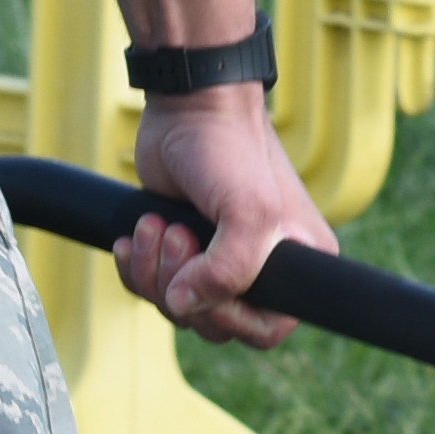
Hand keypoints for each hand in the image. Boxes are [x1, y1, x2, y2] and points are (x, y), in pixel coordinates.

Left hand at [120, 91, 323, 350]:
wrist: (188, 106)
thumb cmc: (229, 149)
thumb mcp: (248, 211)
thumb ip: (228, 271)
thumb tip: (184, 305)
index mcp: (299, 261)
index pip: (267, 328)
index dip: (230, 317)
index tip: (204, 282)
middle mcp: (262, 265)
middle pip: (216, 323)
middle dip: (182, 286)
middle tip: (176, 235)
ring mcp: (218, 258)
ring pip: (179, 308)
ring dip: (154, 273)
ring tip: (155, 224)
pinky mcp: (180, 249)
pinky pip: (153, 288)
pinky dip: (137, 268)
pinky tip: (135, 234)